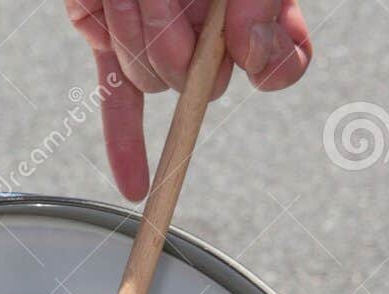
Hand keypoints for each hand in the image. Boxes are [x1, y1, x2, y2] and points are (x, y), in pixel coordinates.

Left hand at [65, 0, 311, 198]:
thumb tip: (251, 48)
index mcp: (251, 8)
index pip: (279, 64)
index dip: (266, 57)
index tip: (241, 23)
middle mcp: (209, 30)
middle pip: (201, 83)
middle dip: (179, 41)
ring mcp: (157, 36)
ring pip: (151, 78)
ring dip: (136, 31)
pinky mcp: (109, 34)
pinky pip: (120, 101)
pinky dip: (126, 144)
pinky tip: (133, 182)